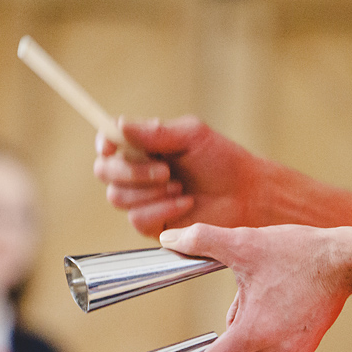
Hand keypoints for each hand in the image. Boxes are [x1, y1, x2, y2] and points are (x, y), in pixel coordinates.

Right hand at [94, 116, 266, 236]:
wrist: (248, 195)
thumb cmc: (223, 161)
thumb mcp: (191, 136)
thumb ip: (155, 132)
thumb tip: (119, 126)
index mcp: (144, 147)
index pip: (108, 143)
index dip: (104, 143)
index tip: (111, 145)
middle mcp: (138, 173)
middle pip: (105, 171)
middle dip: (130, 171)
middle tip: (164, 170)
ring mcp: (143, 200)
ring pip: (118, 197)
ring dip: (150, 191)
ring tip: (180, 187)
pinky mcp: (153, 225)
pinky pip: (138, 219)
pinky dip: (162, 209)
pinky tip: (185, 203)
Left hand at [158, 223, 351, 351]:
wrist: (347, 259)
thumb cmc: (300, 252)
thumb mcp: (244, 242)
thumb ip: (202, 240)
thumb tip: (170, 240)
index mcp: (255, 331)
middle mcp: (275, 348)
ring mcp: (292, 350)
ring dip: (232, 350)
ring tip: (235, 308)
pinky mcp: (304, 346)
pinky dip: (254, 341)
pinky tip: (258, 312)